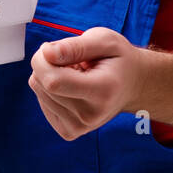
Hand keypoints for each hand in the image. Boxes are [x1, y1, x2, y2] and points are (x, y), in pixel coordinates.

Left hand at [28, 28, 144, 139]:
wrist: (133, 85)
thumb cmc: (119, 59)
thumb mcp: (105, 40)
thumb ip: (75, 46)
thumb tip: (46, 54)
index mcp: (102, 91)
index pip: (53, 81)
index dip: (43, 60)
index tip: (54, 48)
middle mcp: (90, 115)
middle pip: (43, 85)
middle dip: (46, 63)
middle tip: (71, 59)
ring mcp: (79, 127)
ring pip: (39, 91)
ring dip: (50, 75)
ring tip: (75, 73)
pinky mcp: (69, 132)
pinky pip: (42, 102)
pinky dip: (50, 89)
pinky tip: (71, 86)